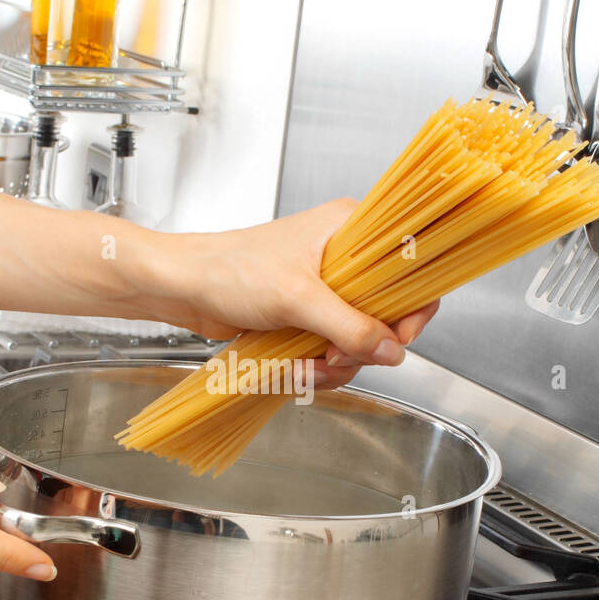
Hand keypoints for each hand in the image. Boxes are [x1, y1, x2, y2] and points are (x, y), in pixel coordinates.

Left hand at [135, 200, 438, 385]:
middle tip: (332, 356)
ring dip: (333, 364)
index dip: (412, 307)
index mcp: (352, 231)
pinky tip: (294, 368)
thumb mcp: (297, 298)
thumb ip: (350, 326)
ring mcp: (327, 290)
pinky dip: (317, 366)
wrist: (185, 287)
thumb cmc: (230, 270)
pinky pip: (331, 349)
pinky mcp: (308, 315)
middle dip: (359, 348)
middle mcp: (345, 258)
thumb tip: (391, 350)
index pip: (409, 268)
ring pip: (357, 340)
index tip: (398, 338)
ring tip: (303, 368)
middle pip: (384, 315)